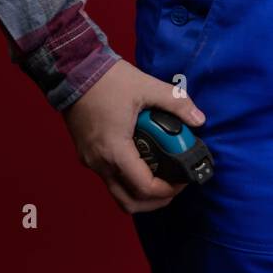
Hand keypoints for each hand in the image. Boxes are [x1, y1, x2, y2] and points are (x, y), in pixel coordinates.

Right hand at [61, 59, 205, 213]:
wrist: (72, 70)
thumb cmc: (107, 79)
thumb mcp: (146, 86)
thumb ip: (176, 103)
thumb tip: (199, 119)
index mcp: (115, 150)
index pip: (144, 187)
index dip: (168, 190)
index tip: (182, 181)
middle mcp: (99, 162)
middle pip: (129, 202)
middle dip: (155, 202)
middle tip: (174, 187)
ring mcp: (90, 160)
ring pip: (116, 192)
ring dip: (139, 194)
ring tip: (160, 178)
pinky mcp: (86, 154)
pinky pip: (108, 178)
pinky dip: (127, 180)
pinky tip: (142, 163)